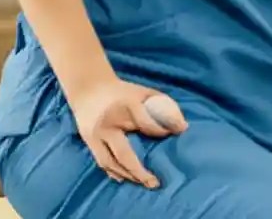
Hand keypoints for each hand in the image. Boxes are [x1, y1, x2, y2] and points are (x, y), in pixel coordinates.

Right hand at [67, 79, 187, 187]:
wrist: (89, 89)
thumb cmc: (122, 92)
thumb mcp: (144, 93)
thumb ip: (164, 106)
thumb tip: (183, 128)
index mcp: (125, 107)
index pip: (146, 124)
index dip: (162, 131)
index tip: (175, 134)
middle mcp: (109, 124)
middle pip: (125, 154)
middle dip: (140, 171)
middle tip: (156, 183)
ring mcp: (96, 135)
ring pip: (111, 163)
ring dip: (127, 176)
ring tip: (143, 183)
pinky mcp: (89, 141)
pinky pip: (101, 162)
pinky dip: (114, 172)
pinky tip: (126, 179)